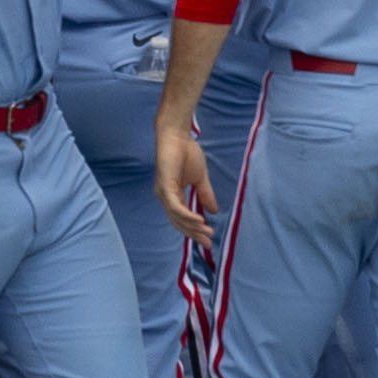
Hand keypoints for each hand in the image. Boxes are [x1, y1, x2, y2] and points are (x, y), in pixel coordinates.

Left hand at [155, 121, 214, 243]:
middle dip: (194, 233)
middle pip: (178, 222)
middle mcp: (165, 197)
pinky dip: (187, 215)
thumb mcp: (200, 178)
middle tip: (208, 243)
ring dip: (193, 226)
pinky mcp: (165, 186)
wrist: (177, 135)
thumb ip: (205, 195)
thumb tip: (213, 211)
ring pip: (177, 217)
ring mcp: (163, 193)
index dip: (195, 230)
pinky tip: (199, 220)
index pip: (182, 219)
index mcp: (172, 196)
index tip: (209, 239)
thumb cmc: (186, 152)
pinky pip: (176, 207)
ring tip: (207, 231)